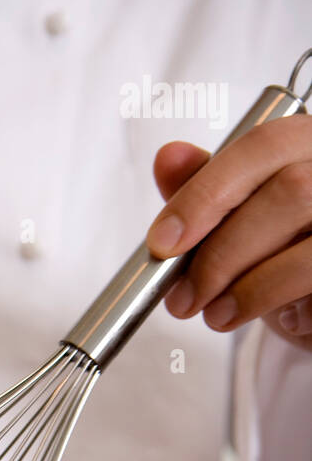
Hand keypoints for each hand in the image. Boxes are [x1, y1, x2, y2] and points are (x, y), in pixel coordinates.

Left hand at [145, 117, 311, 351]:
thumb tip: (168, 159)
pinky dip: (295, 312)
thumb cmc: (281, 242)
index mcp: (307, 143)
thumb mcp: (240, 213)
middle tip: (183, 298)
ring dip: (249, 290)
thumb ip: (206, 186)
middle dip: (221, 254)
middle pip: (289, 193)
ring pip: (308, 249)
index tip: (162, 242)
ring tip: (217, 315)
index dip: (205, 194)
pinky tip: (284, 317)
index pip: (261, 146)